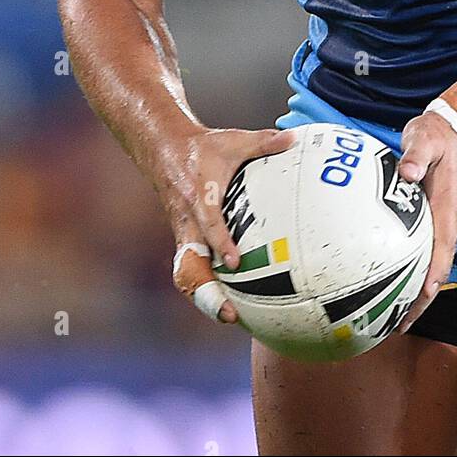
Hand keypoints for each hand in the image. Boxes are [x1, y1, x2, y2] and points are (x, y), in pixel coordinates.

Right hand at [163, 126, 293, 323]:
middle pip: (189, 263)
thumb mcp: (233, 140)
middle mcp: (186, 220)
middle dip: (205, 291)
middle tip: (229, 314)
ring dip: (204, 298)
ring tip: (232, 318)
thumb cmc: (204, 148)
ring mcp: (183, 234)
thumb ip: (263, 142)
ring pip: (186, 272)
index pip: (208, 222)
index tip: (235, 261)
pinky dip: (205, 289)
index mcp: (198, 195)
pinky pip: (190, 269)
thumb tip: (293, 138)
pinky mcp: (184, 241)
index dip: (219, 241)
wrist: (164, 151)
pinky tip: (230, 306)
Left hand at [396, 111, 456, 333]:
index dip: (433, 275)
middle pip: (436, 269)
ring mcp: (441, 224)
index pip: (443, 248)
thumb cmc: (438, 137)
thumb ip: (418, 154)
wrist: (455, 131)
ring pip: (430, 265)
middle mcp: (447, 222)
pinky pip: (422, 252)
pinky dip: (409, 272)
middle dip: (420, 299)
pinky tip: (389, 283)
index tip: (422, 298)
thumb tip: (408, 172)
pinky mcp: (432, 221)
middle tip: (397, 326)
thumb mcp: (427, 139)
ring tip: (391, 317)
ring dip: (415, 291)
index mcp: (448, 208)